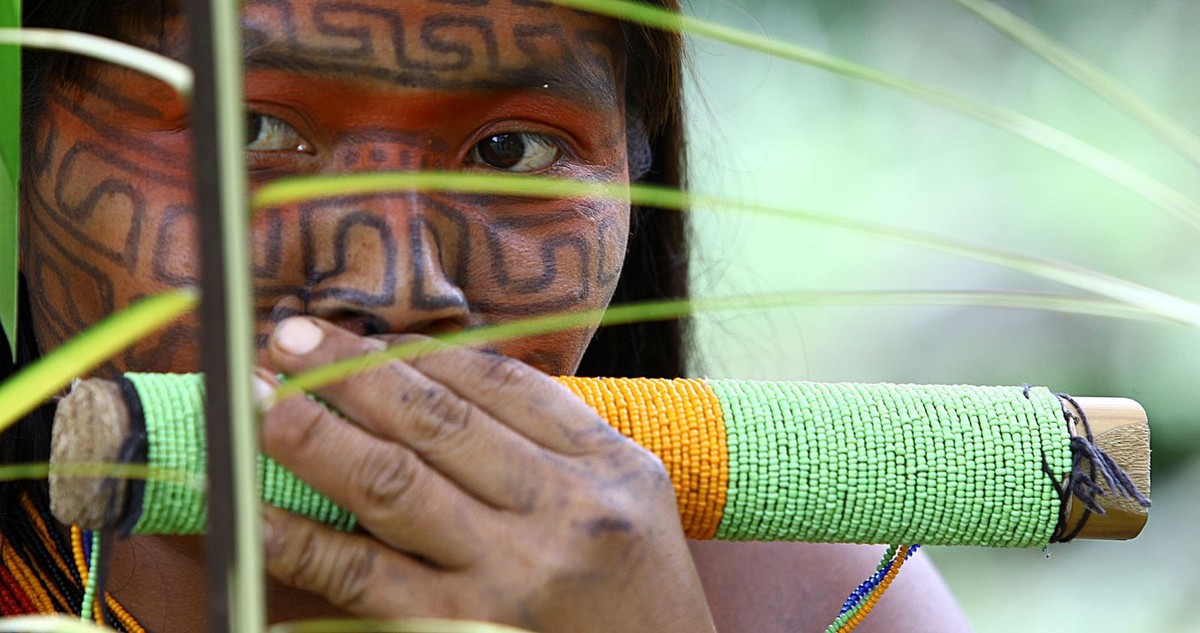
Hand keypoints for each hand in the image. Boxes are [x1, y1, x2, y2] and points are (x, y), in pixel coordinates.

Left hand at [257, 317, 716, 631]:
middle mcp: (562, 511)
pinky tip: (259, 513)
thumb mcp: (634, 498)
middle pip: (437, 420)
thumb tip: (437, 379)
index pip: (499, 384)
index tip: (360, 337)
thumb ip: (556, 439)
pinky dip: (304, 542)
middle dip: (351, 371)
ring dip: (316, 435)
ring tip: (262, 401)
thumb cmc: (642, 596)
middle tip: (287, 341)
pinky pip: (367, 578)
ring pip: (393, 482)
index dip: (417, 353)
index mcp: (607, 466)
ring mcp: (512, 575)